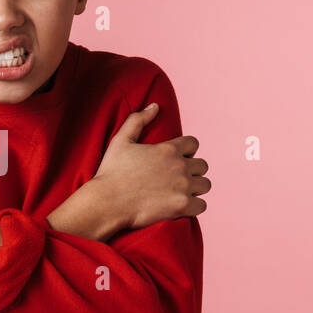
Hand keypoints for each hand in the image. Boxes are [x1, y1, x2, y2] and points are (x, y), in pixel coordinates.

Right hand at [91, 103, 210, 229]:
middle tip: (178, 179)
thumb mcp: (120, 140)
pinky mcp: (182, 206)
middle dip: (193, 171)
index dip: (187, 151)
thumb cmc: (111, 172)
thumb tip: (154, 106)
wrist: (106, 202)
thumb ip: (137, 120)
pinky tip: (182, 207)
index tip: (177, 159)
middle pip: (203, 165)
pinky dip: (194, 207)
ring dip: (196, 188)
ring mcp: (182, 187)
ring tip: (182, 193)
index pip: (194, 143)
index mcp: (168, 149)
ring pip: (205, 185)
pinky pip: (202, 206)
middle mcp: (179, 166)